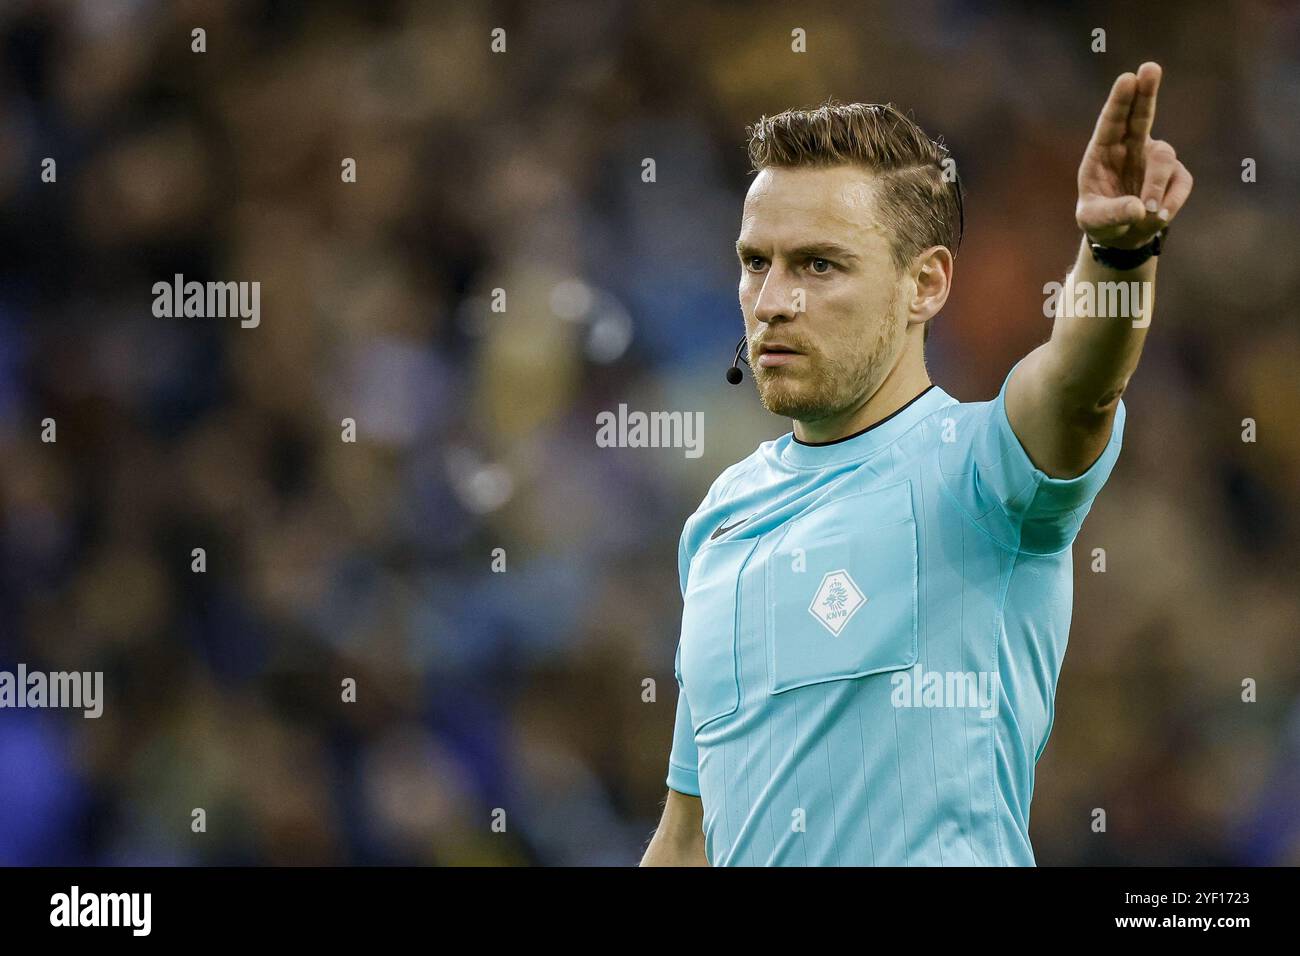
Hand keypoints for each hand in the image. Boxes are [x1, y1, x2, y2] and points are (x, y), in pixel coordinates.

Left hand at [1076, 62, 1192, 249]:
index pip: (1112, 121)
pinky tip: (1158, 217)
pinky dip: (1170, 202)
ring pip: (1164, 158)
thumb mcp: (1094, 221)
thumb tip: (1141, 208)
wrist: (1122, 234)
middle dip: (1147, 92)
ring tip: (1148, 214)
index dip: (1120, 100)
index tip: (1127, 78)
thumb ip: (1111, 213)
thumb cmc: (1100, 221)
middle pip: (1142, 114)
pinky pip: (1179, 184)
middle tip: (1150, 67)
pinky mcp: (1176, 174)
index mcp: (1103, 150)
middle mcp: (1131, 146)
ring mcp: (1155, 158)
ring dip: (1156, 185)